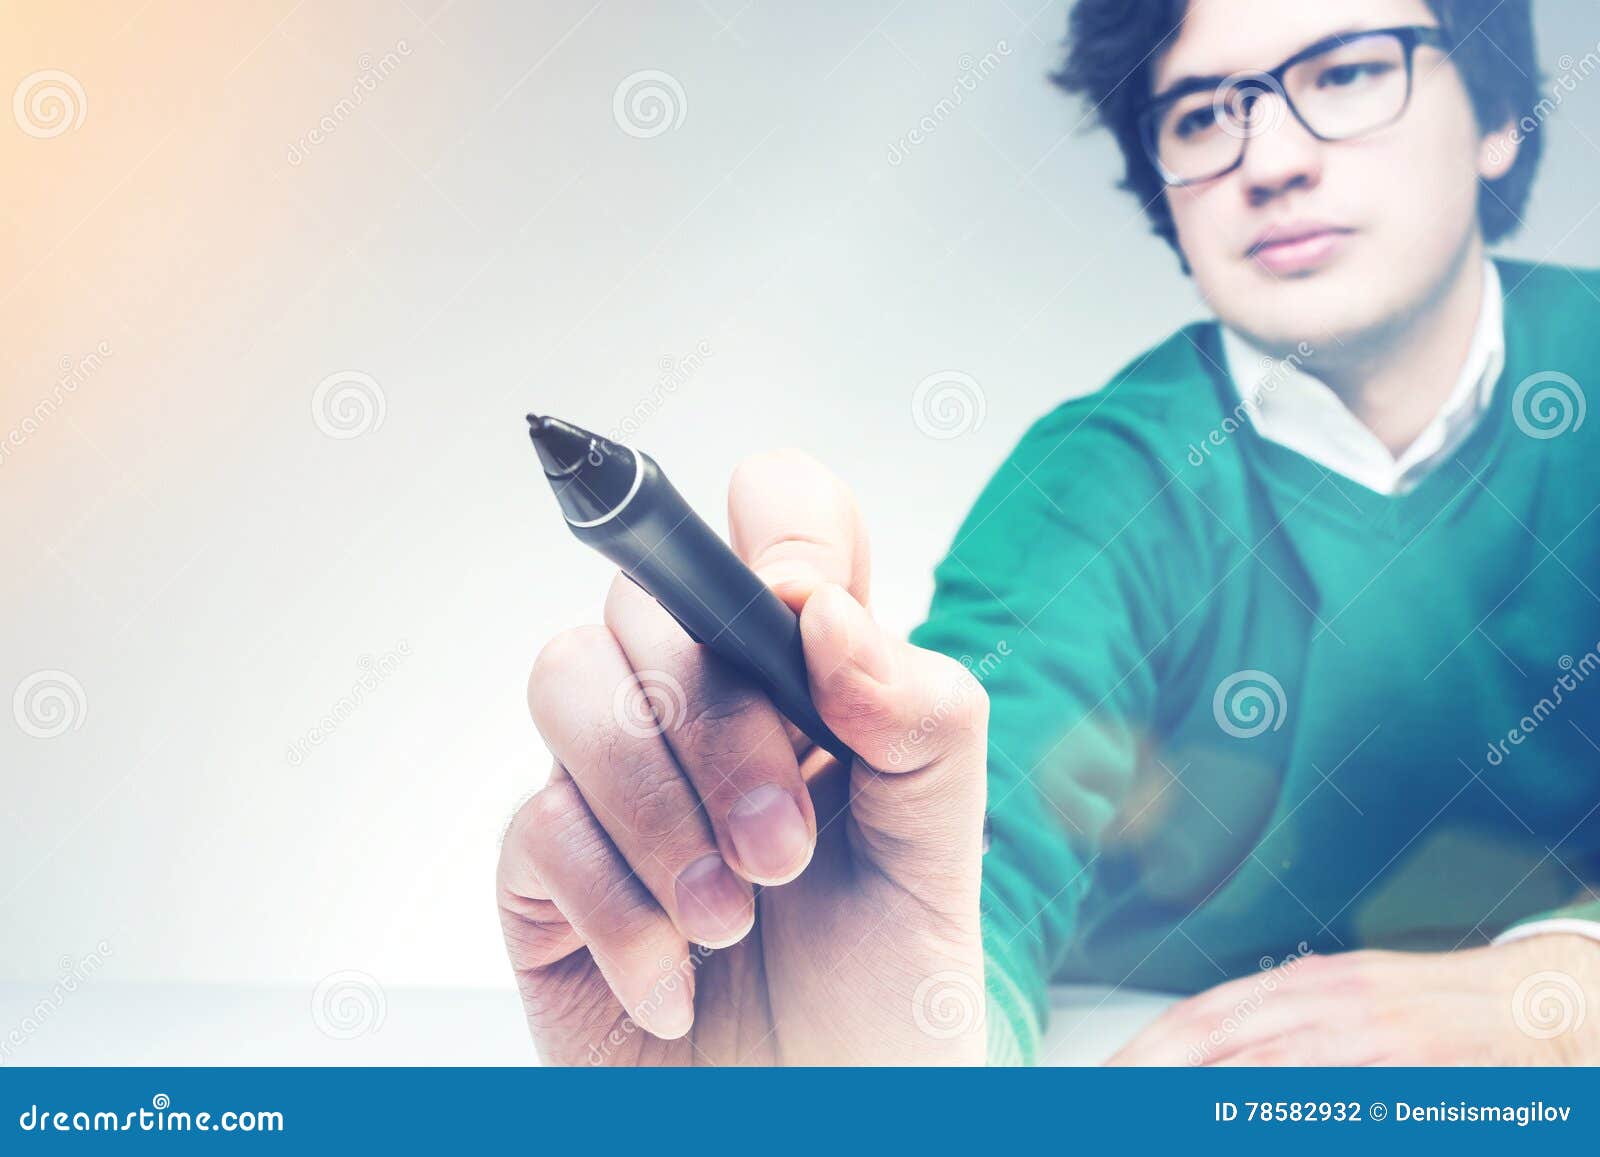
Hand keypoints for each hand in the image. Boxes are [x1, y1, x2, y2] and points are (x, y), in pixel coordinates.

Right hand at [498, 450, 988, 1064]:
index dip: (780, 526)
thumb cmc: (881, 999)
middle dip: (719, 731)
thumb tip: (828, 613)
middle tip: (786, 852)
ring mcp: (615, 782)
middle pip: (652, 604)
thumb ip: (918, 724)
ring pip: (569, 680)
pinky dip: (619, 912)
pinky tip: (678, 982)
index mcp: (811, 679)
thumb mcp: (939, 862)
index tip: (799, 610)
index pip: (778, 517)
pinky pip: (538, 825)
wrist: (804, 1133)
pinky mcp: (547, 868)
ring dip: (658, 813)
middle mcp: (704, 709)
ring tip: (731, 920)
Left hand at [1109, 934, 1599, 1064]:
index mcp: (1301, 981)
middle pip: (1215, 1035)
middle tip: (1113, 1092)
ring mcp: (1357, 1030)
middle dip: (1155, 1067)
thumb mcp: (1342, 995)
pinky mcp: (1395, 1060)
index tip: (1112, 1072)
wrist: (1519, 1002)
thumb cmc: (1426, 1006)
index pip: (1204, 1014)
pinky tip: (1237, 1107)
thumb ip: (1280, 1017)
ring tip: (1153, 1107)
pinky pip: (1319, 1086)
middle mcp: (1320, 997)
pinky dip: (1273, 1100)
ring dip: (1205, 1091)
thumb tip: (1214, 1040)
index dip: (1151, 1044)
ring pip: (1258, 1065)